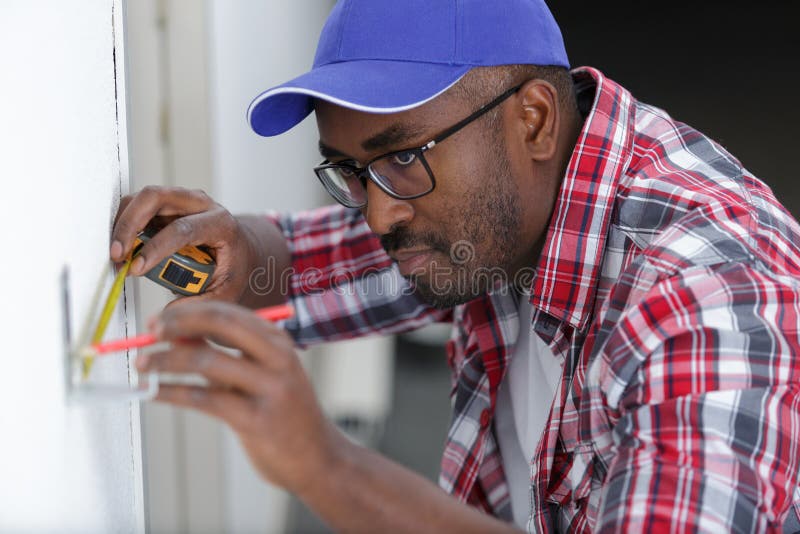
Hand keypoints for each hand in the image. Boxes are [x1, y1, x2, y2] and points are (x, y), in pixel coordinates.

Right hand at [111, 186, 259, 303]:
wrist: (240, 248)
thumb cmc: (234, 266)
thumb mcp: (228, 289)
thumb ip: (203, 303)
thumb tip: (171, 312)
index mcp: (220, 223)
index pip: (183, 228)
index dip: (156, 247)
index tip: (137, 268)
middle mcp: (200, 204)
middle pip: (156, 198)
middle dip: (130, 224)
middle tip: (118, 255)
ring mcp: (182, 199)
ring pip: (143, 197)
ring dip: (123, 223)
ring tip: (118, 254)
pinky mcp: (167, 203)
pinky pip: (139, 204)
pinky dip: (125, 222)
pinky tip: (123, 245)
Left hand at [137, 300, 344, 493]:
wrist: (318, 457)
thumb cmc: (282, 414)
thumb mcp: (258, 377)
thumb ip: (221, 355)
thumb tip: (176, 335)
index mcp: (278, 341)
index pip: (227, 312)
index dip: (188, 311)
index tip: (159, 318)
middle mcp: (278, 357)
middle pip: (220, 324)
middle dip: (178, 324)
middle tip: (148, 332)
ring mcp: (270, 388)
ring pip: (207, 361)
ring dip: (166, 360)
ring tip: (141, 365)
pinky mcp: (256, 420)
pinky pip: (204, 399)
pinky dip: (172, 393)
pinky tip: (153, 393)